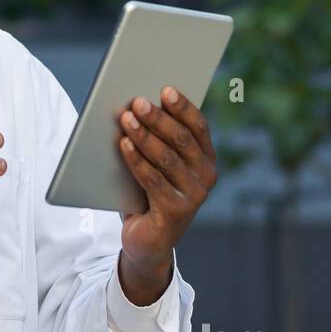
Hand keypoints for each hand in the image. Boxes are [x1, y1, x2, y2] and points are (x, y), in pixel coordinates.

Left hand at [115, 86, 217, 301]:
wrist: (147, 243)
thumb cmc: (148, 195)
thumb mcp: (156, 165)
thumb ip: (157, 141)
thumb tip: (137, 107)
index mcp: (206, 160)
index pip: (199, 127)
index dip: (183, 107)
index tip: (165, 89)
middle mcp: (207, 177)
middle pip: (182, 140)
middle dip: (158, 118)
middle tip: (137, 102)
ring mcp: (194, 196)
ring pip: (166, 158)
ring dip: (144, 136)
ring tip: (125, 119)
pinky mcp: (176, 212)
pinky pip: (153, 179)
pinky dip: (136, 159)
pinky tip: (123, 144)